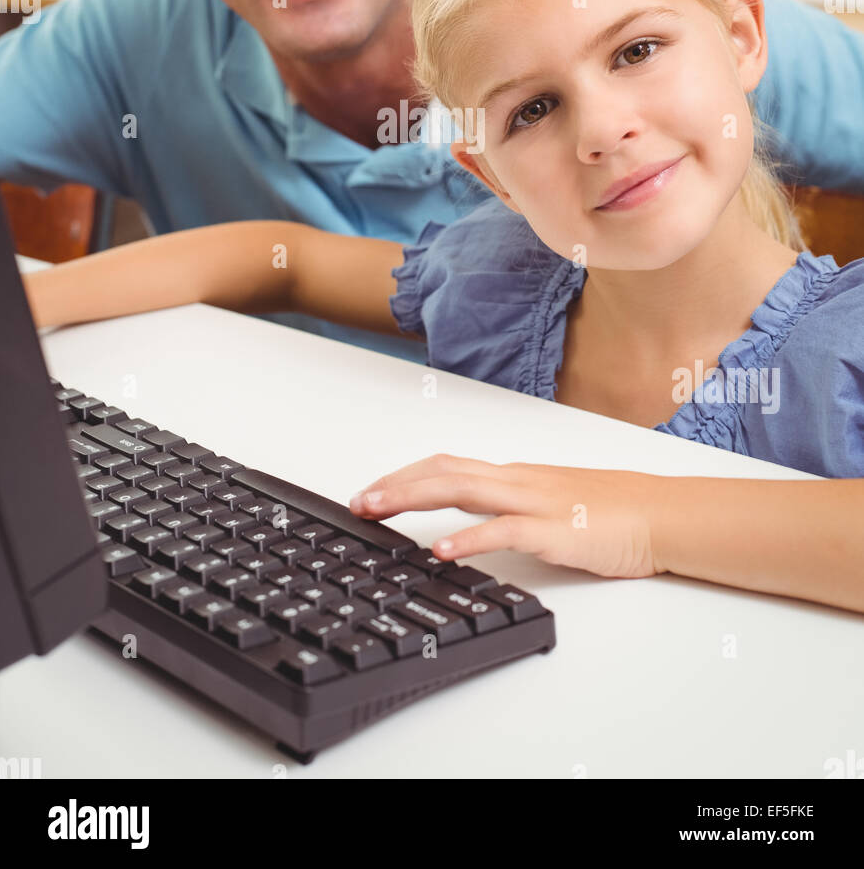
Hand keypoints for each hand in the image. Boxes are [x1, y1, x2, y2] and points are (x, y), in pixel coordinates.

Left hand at [349, 453, 666, 578]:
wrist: (661, 513)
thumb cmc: (612, 511)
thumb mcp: (550, 503)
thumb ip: (511, 509)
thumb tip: (472, 522)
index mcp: (514, 476)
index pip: (447, 465)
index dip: (404, 474)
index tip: (371, 490)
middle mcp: (517, 481)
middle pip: (443, 471)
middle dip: (394, 484)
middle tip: (357, 501)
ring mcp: (534, 502)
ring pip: (462, 490)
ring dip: (413, 497)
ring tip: (377, 510)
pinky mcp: (554, 531)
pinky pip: (504, 531)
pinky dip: (468, 539)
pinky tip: (441, 551)